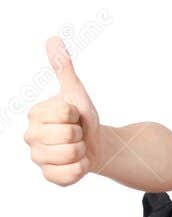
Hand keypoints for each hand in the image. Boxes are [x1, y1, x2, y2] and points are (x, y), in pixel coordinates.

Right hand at [24, 37, 101, 185]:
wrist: (96, 145)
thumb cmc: (83, 118)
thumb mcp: (76, 92)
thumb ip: (64, 68)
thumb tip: (53, 39)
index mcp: (34, 115)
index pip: (64, 113)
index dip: (77, 114)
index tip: (73, 116)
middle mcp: (30, 137)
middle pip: (67, 135)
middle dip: (81, 133)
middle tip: (77, 133)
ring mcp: (38, 158)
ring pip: (70, 155)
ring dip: (82, 151)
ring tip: (77, 146)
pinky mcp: (49, 177)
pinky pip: (70, 175)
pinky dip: (82, 168)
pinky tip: (78, 163)